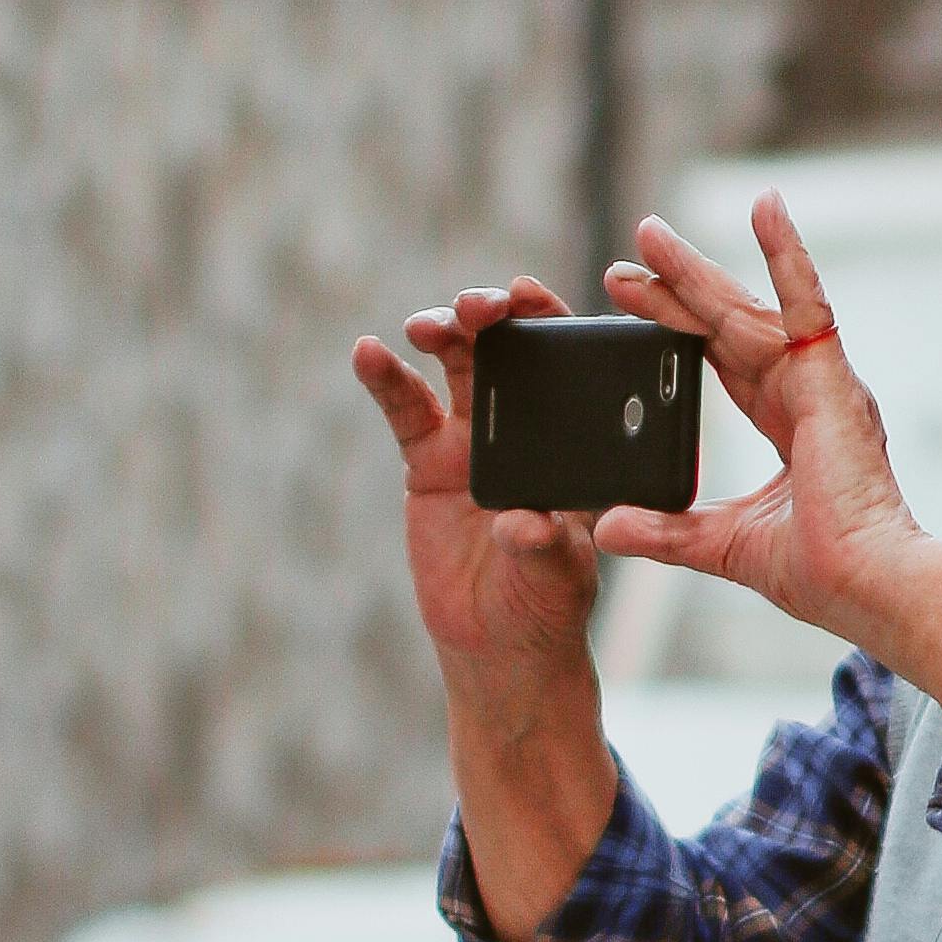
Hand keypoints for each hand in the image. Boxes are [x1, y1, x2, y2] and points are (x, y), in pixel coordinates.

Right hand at [353, 272, 602, 690]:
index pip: (570, 362)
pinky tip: (367, 353)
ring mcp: (473, 438)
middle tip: (478, 307)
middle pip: (509, 349)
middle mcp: (527, 425)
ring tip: (427, 326)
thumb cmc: (547, 604)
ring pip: (456, 367)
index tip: (529, 298)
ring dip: (442, 334)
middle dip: (492, 316)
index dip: (550, 321)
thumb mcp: (557, 577)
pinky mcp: (428, 461)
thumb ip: (544, 547)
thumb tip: (523, 525)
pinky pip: (405, 409)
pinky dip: (385, 378)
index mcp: (573, 438)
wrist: (499, 644)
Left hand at [599, 192, 941, 747]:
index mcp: (790, 425)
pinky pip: (808, 306)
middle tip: (631, 251)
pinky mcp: (832, 382)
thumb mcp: (723, 546)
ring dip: (699, 271)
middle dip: (676, 289)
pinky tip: (766, 210)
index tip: (628, 299)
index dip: (676, 328)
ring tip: (651, 235)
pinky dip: (787, 256)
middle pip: (728, 326)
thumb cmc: (823, 575)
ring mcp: (823, 384)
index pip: (721, 361)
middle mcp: (808, 395)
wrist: (868, 588)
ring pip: (749, 311)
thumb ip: (667, 531)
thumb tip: (606, 526)